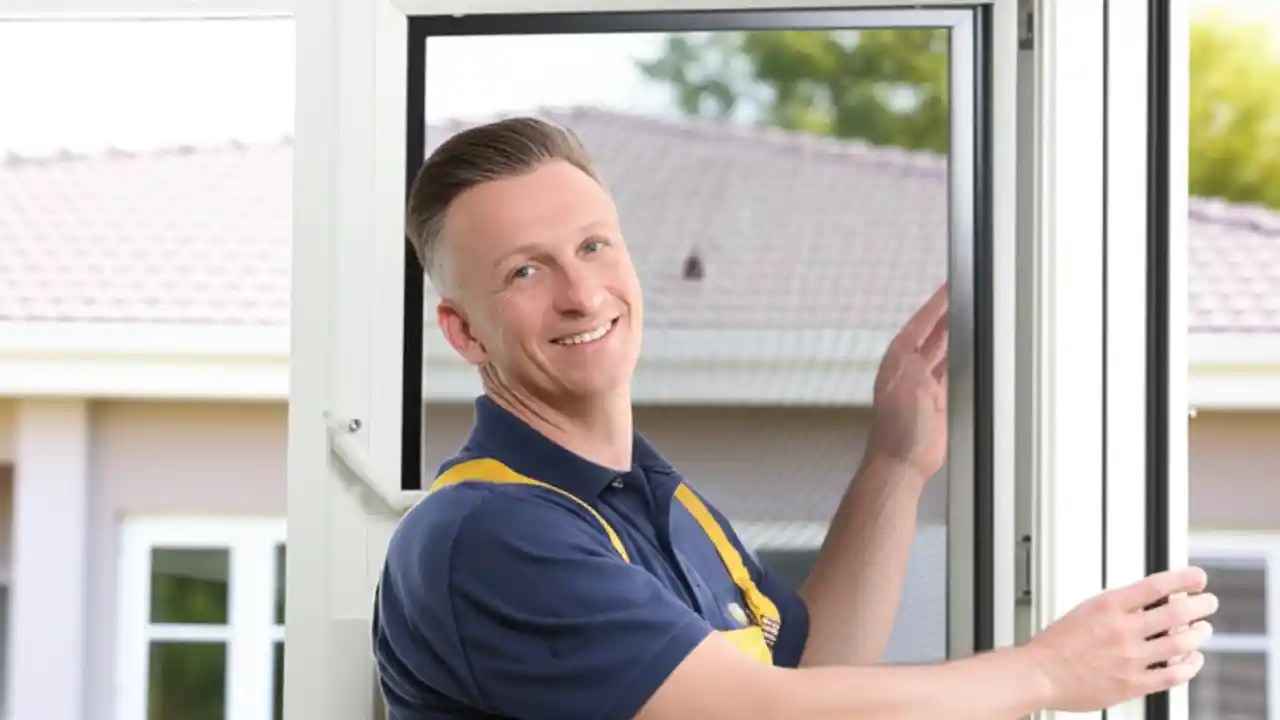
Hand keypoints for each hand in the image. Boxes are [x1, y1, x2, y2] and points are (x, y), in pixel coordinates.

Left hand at [866, 282, 948, 482]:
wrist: (902, 460)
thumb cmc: (900, 427)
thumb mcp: (912, 386)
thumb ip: (922, 360)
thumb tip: (936, 338)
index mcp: (897, 361)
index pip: (919, 324)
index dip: (934, 305)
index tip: (948, 287)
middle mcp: (907, 369)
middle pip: (930, 334)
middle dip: (944, 314)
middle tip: (961, 293)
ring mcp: (920, 384)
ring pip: (940, 350)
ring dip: (952, 333)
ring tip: (967, 313)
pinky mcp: (934, 399)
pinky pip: (948, 370)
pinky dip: (957, 357)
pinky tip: (967, 349)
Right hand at [1023, 566, 1218, 711]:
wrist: (1040, 674)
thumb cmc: (1057, 645)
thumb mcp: (1085, 611)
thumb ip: (1117, 608)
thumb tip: (1149, 602)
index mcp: (1108, 607)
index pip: (1156, 585)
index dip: (1184, 579)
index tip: (1197, 577)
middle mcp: (1123, 630)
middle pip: (1178, 612)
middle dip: (1201, 605)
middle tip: (1208, 602)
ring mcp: (1131, 658)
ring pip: (1182, 643)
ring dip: (1199, 634)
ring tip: (1203, 630)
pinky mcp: (1134, 684)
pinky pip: (1174, 675)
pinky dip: (1190, 666)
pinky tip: (1193, 660)